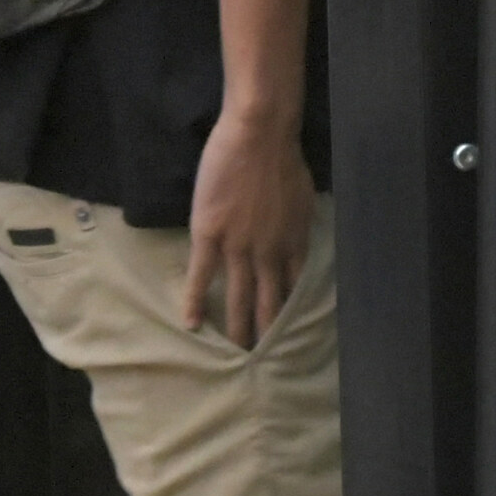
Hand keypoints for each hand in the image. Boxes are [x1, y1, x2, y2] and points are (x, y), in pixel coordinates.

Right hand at [181, 109, 315, 345]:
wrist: (259, 135)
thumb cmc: (283, 156)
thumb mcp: (304, 197)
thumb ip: (298, 222)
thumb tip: (297, 235)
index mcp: (294, 243)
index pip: (295, 288)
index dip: (290, 313)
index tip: (287, 335)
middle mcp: (270, 253)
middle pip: (268, 302)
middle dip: (266, 333)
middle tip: (264, 360)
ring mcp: (239, 247)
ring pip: (238, 297)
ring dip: (236, 328)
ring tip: (234, 353)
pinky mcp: (209, 236)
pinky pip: (201, 276)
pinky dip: (196, 302)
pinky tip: (191, 324)